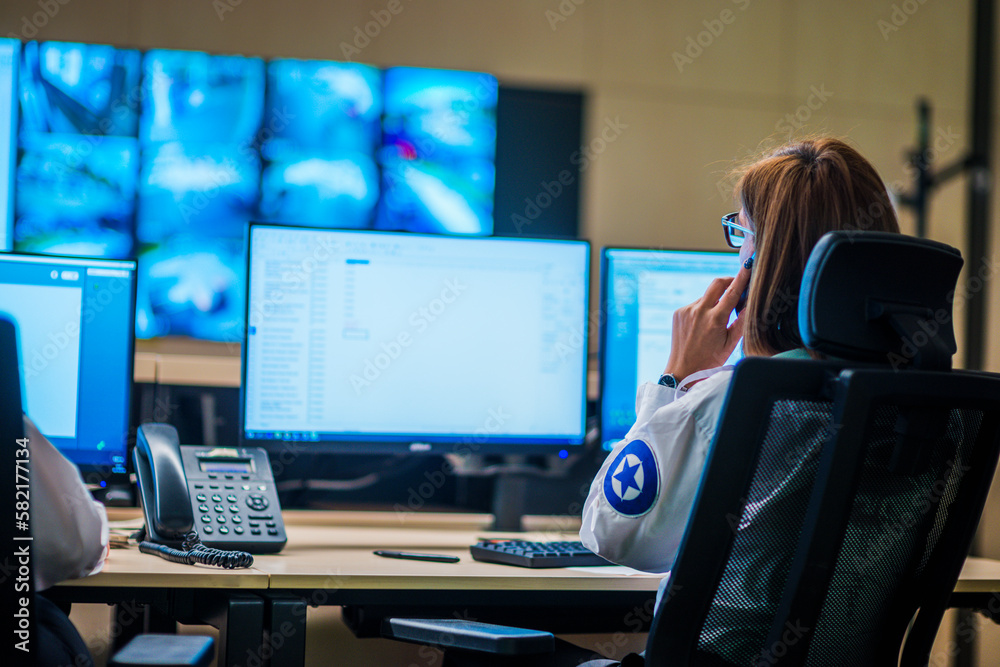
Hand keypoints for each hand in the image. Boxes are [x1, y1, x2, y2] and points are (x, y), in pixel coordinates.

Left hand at [663, 265, 750, 381]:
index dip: (742, 277)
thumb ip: (741, 322)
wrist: (682, 370)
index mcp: (714, 319)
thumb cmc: (709, 361)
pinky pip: (695, 304)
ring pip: (707, 296)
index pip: (732, 292)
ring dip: (715, 300)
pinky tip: (704, 324)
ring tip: (718, 319)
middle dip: (729, 281)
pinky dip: (703, 309)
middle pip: (717, 283)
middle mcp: (699, 311)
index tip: (748, 266)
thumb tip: (752, 305)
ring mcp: (686, 311)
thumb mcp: (730, 344)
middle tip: (736, 286)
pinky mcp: (678, 313)